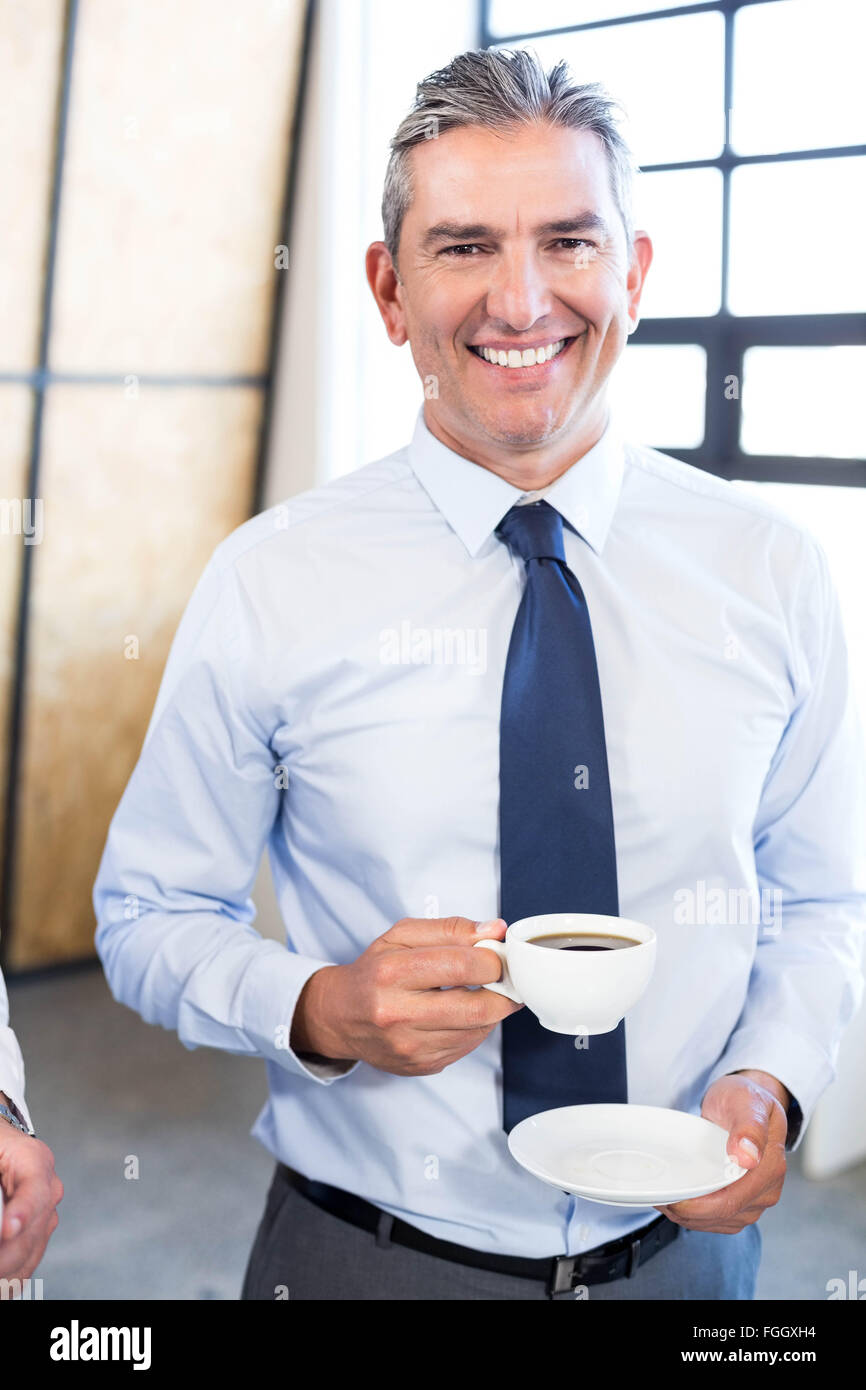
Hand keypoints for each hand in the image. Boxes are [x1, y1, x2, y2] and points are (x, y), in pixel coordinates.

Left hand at [0, 1112, 62, 1281]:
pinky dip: (11, 1276)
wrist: (3, 1147)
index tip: (7, 1230)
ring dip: (7, 1270)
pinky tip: (2, 1286)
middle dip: (5, 1254)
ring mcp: (47, 1211)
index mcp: (34, 1159)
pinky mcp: (40, 1230)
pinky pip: (28, 1260)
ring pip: (30, 1251)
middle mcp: (48, 1188)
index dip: (22, 1211)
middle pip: (32, 1231)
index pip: (35, 1189)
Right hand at [291, 916, 521, 1074]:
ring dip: (493, 1009)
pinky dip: (477, 1027)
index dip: (492, 959)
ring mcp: (409, 1046)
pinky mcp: (420, 1066)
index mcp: (392, 973)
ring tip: (485, 991)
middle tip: (506, 977)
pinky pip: (467, 1046)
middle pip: (477, 1007)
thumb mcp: (402, 936)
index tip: (498, 954)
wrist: (340, 1016)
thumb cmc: (374, 971)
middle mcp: (397, 1014)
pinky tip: (464, 1012)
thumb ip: (450, 929)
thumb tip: (495, 929)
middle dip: (504, 990)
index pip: (461, 966)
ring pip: (477, 1030)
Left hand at [654, 1070, 787, 1233]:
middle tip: (662, 1200)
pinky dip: (698, 1217)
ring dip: (692, 1218)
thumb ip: (749, 1127)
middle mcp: (767, 1189)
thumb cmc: (745, 1099)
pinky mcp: (744, 1201)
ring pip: (722, 1222)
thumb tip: (748, 1158)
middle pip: (727, 1215)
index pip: (734, 1200)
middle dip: (691, 1214)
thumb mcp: (747, 1102)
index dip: (702, 1207)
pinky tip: (680, 1204)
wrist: (745, 1102)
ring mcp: (756, 1198)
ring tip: (666, 1202)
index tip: (676, 1200)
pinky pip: (721, 1219)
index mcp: (771, 1167)